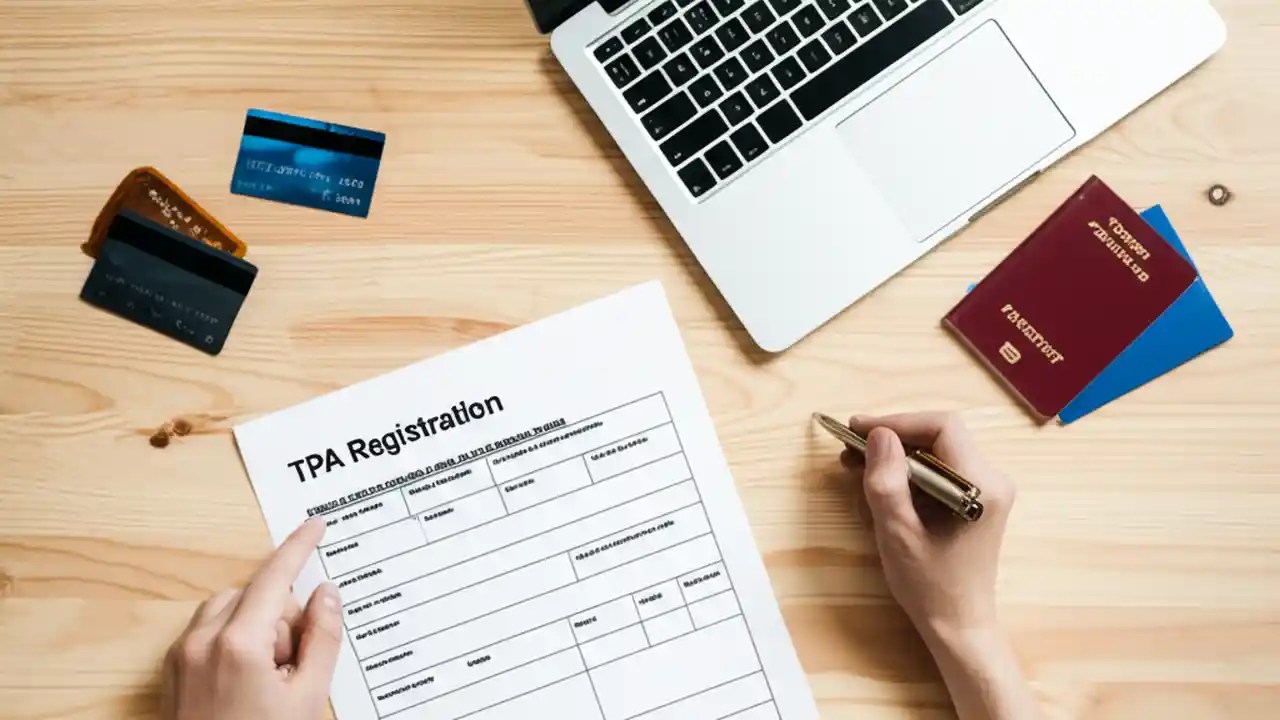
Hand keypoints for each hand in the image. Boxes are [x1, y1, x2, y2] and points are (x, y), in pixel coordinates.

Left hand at [163, 518, 341, 719]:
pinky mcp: (171, 669)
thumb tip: (326, 594)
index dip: (299, 547)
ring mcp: (181, 655)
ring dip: (258, 626)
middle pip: (255, 593)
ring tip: (273, 676)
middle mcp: (202, 641)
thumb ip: (322, 638)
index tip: (314, 524)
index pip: (276, 577)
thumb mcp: (309, 697)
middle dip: (283, 614)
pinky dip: (235, 639)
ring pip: (230, 609)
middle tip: (297, 661)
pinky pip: (209, 631)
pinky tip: (249, 680)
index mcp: (239, 644)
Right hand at [845, 412, 1014, 636]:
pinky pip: (939, 468)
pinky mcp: (975, 499)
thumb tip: (878, 435)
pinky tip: (880, 480)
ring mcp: (986, 489)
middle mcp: (992, 480)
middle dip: (893, 436)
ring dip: (897, 452)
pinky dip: (907, 469)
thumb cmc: (929, 584)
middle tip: (852, 447)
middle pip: (940, 434)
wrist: (958, 623)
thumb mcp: (898, 533)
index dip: (897, 422)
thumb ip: (887, 482)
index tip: (859, 430)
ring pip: (937, 450)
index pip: (942, 427)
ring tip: (857, 463)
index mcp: (982, 485)